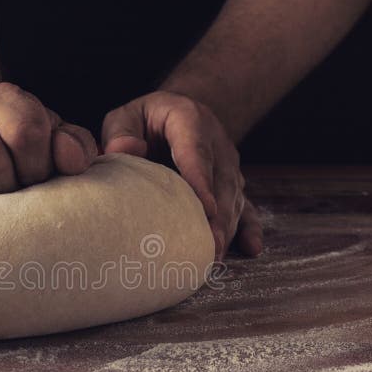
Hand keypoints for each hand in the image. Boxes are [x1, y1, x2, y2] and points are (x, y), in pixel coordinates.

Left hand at [102, 91, 262, 259]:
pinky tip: (251, 248)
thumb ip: (120, 132)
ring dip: (227, 228)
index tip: (206, 209)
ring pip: (234, 198)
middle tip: (211, 247)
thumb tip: (124, 151)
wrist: (178, 113)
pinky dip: (250, 228)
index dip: (202, 182)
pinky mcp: (233, 184)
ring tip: (215, 258)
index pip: (197, 153)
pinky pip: (247, 206)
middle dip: (218, 217)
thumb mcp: (126, 117)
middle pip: (221, 182)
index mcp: (190, 120)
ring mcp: (228, 166)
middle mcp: (217, 144)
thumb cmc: (145, 121)